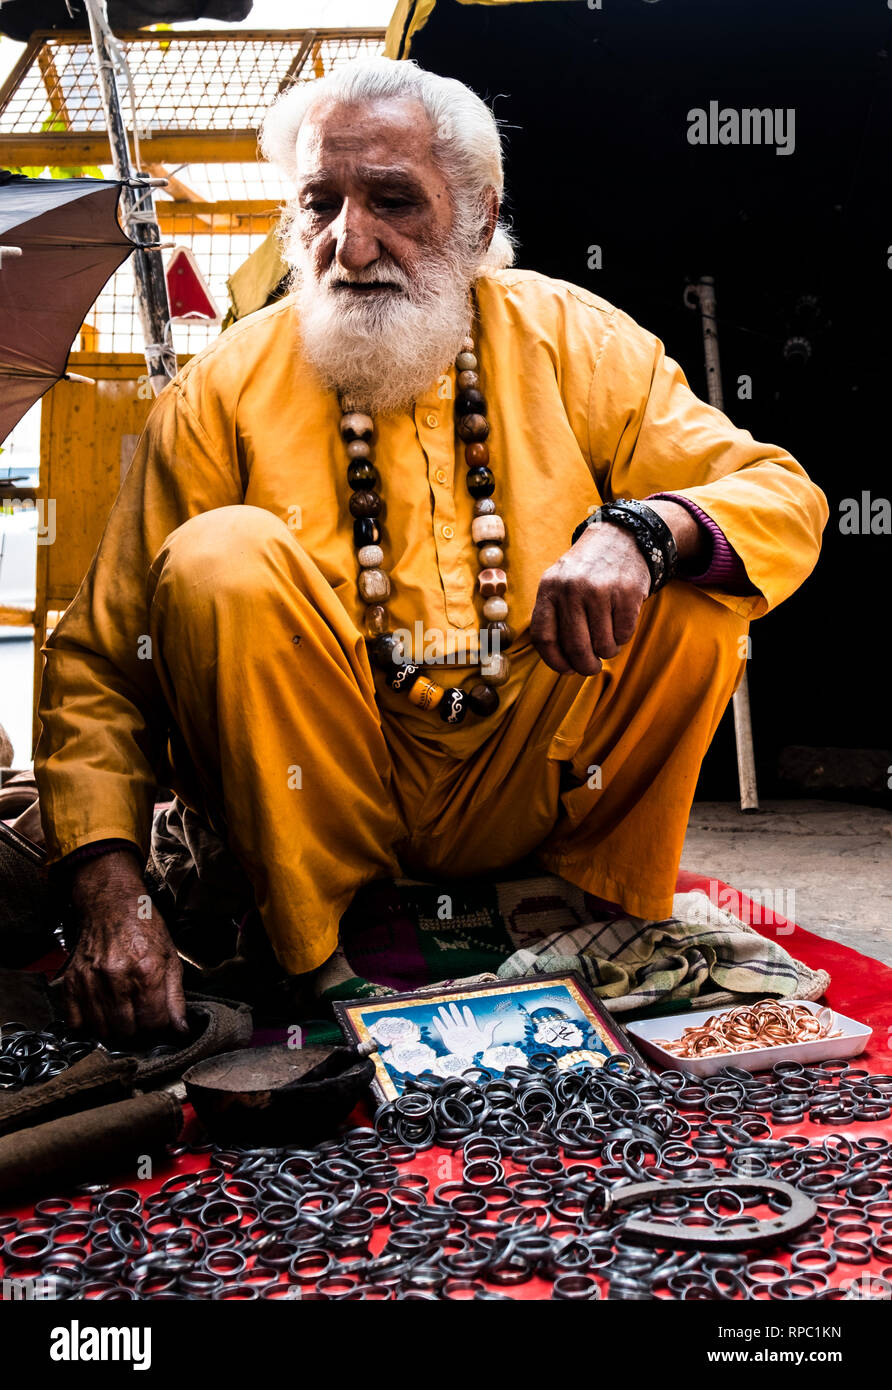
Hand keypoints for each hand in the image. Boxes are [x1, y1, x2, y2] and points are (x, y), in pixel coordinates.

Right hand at [64, 851, 186, 1039]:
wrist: (110, 904)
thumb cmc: (143, 927)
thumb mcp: (170, 957)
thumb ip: (176, 997)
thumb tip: (182, 1029)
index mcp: (146, 970)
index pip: (154, 1023)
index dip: (159, 1026)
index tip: (159, 1019)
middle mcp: (117, 977)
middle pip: (128, 1030)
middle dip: (138, 1028)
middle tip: (140, 1015)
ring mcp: (91, 980)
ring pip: (103, 1030)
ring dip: (115, 1028)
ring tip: (122, 1013)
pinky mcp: (72, 981)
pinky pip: (76, 1022)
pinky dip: (88, 1024)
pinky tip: (101, 1012)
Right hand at [431, 1003, 496, 1056]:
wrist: (469, 1058)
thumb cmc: (479, 1050)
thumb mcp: (487, 1038)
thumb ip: (490, 1028)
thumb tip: (498, 1020)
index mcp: (471, 1029)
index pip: (469, 1019)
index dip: (467, 1013)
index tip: (465, 1007)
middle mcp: (462, 1030)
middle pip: (457, 1018)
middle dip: (454, 1011)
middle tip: (451, 1004)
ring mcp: (455, 1033)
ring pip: (449, 1021)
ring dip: (445, 1014)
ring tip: (441, 1007)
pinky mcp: (448, 1038)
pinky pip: (442, 1029)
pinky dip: (438, 1023)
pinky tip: (435, 1017)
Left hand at [531, 500, 703, 674]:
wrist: (620, 539)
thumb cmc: (586, 572)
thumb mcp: (559, 584)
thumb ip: (553, 616)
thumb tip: (560, 661)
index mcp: (549, 588)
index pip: (544, 637)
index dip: (555, 661)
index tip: (566, 669)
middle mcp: (572, 588)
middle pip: (576, 647)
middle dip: (585, 666)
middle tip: (591, 667)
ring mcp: (601, 589)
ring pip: (603, 645)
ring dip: (607, 651)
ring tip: (607, 639)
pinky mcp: (628, 592)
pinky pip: (624, 634)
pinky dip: (623, 637)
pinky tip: (620, 623)